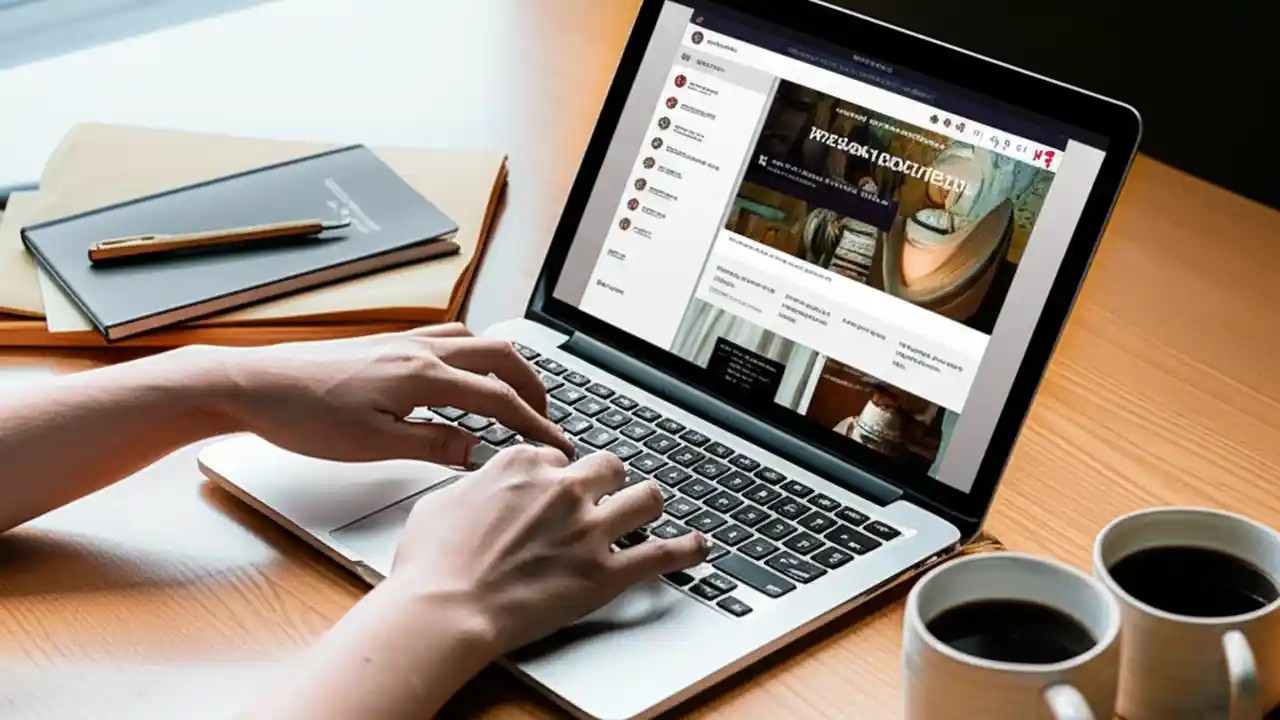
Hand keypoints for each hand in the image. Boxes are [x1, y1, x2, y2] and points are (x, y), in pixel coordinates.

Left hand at [212, 324, 572, 463]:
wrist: (252, 384)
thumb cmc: (303, 416)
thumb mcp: (372, 445)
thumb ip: (433, 443)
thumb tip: (476, 448)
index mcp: (422, 376)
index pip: (499, 399)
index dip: (536, 424)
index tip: (558, 444)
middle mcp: (419, 350)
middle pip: (500, 357)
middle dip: (533, 386)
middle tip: (547, 417)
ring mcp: (403, 342)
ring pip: (475, 342)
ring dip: (505, 367)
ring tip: (515, 395)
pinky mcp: (386, 344)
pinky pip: (448, 340)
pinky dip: (473, 357)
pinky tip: (463, 376)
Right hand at [389, 445, 708, 652]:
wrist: (444, 609)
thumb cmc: (431, 563)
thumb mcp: (440, 501)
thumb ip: (473, 486)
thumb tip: (480, 486)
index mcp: (523, 466)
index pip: (558, 457)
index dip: (556, 477)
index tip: (555, 491)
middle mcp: (563, 489)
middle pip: (609, 467)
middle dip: (608, 480)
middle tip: (602, 496)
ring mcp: (589, 529)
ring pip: (646, 497)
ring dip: (648, 503)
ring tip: (649, 509)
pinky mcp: (605, 573)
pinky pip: (662, 554)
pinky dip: (686, 549)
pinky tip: (698, 546)